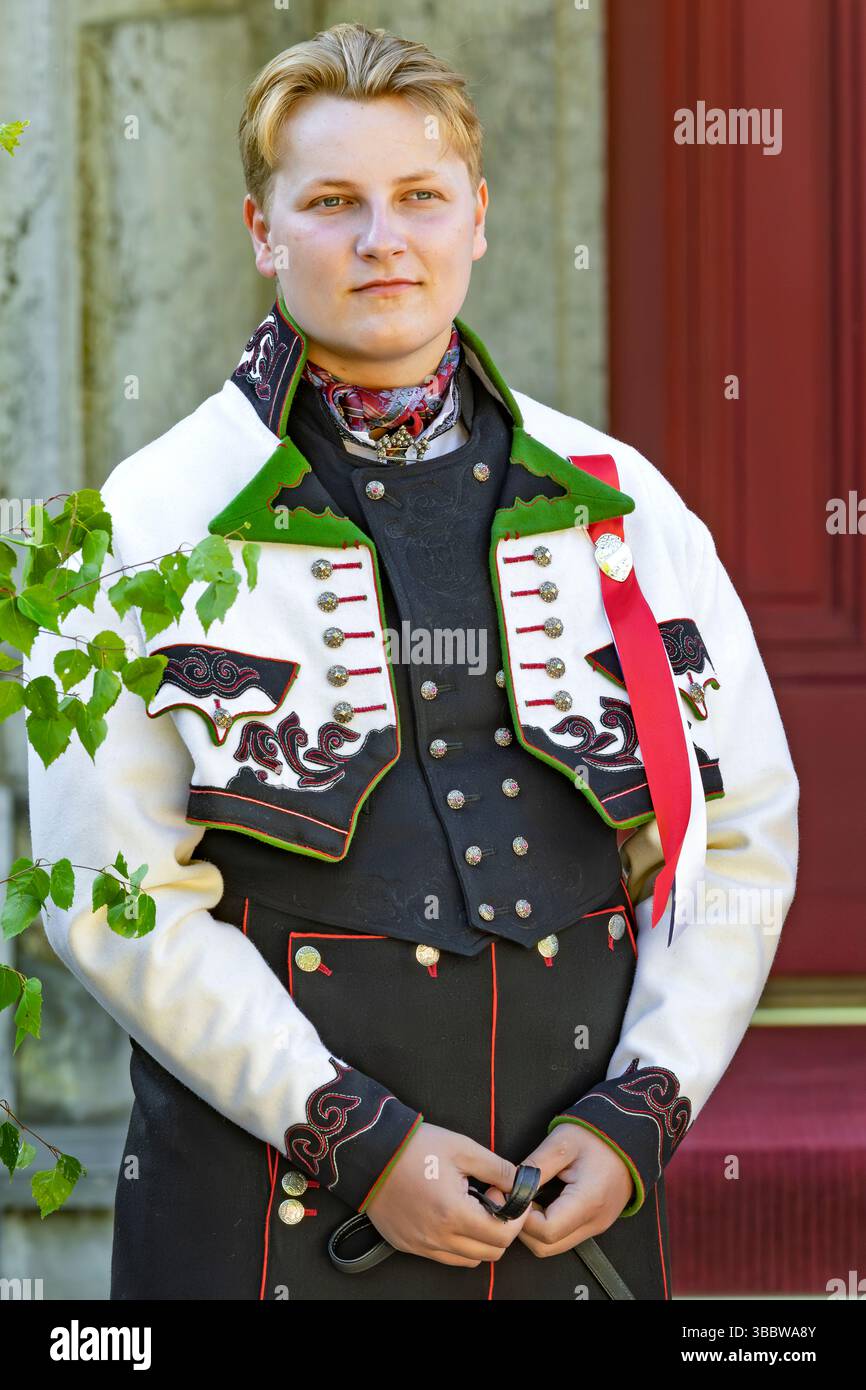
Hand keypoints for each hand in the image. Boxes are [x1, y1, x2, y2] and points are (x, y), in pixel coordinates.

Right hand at [364, 1122, 533, 1266]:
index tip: (508, 1195)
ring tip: (471, 1207)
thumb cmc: (415, 1147)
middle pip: (490, 1253)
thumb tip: (522, 1182)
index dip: (515, 1217)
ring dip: (480, 1239)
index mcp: (453, 1213)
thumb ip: (498, 1168)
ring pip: (469, 1259)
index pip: (503, 1235)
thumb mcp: (462, 1148)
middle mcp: (438, 1238)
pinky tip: (451, 1216)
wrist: (370, 1152)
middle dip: (501, 1229)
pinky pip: (444, 1256)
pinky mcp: (409, 1246)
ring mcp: (422, 1245)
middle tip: (490, 1199)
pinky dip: (457, 1244)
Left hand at [482, 1124, 634, 1258]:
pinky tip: (541, 1202)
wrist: (631, 1136)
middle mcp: (594, 1222)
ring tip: (526, 1198)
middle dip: (522, 1227)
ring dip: (534, 1228)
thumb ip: (534, 1167)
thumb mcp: (561, 1142)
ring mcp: (596, 1226)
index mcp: (587, 1201)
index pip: (545, 1232)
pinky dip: (547, 1227)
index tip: (509, 1196)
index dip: (521, 1218)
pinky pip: (565, 1237)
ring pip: (554, 1246)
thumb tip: (509, 1186)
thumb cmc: (597, 1136)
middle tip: (512, 1198)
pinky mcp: (595, 1224)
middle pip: (547, 1246)